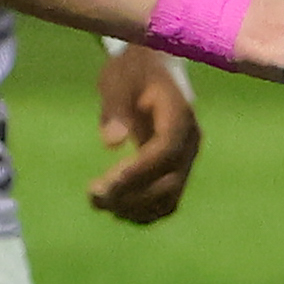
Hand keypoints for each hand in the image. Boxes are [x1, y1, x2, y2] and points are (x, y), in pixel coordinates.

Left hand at [87, 42, 200, 221]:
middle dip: (131, 195)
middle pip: (170, 182)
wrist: (152, 70)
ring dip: (135, 209)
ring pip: (169, 199)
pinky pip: (165, 203)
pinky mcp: (176, 173)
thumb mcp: (118, 77)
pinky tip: (114, 207)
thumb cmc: (132, 71)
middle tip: (93, 196)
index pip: (166, 151)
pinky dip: (141, 213)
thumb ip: (115, 106)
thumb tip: (111, 142)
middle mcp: (190, 142)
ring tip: (98, 203)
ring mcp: (186, 160)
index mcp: (180, 115)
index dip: (138, 172)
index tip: (106, 184)